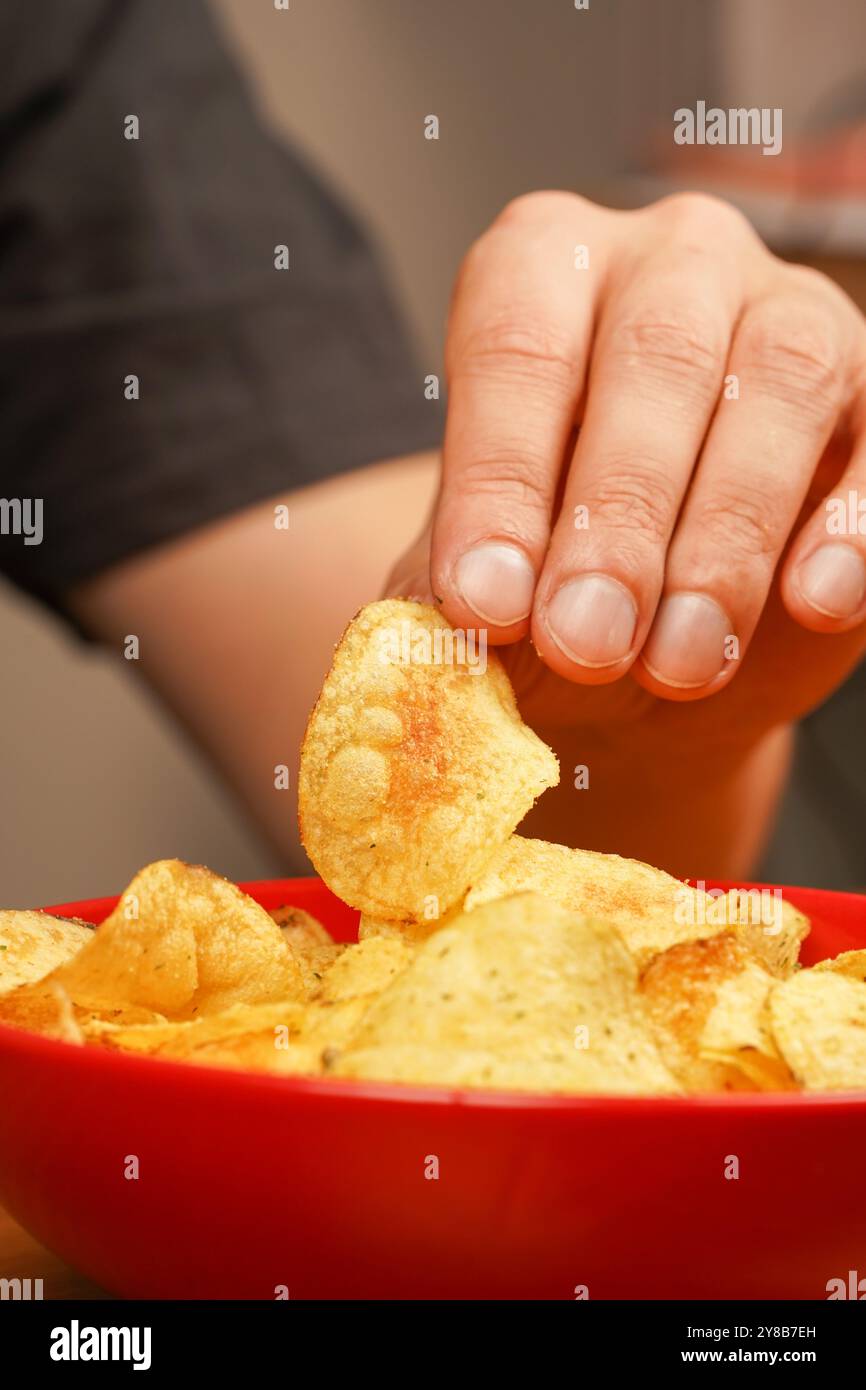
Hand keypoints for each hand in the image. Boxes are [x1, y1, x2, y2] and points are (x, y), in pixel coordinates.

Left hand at [388, 192, 865, 750]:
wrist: (647, 644)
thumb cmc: (547, 581)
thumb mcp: (485, 589)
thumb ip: (460, 600)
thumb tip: (450, 630)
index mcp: (543, 271)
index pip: (518, 348)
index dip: (499, 480)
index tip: (486, 605)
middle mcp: (668, 264)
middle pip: (656, 355)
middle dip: (618, 517)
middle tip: (586, 643)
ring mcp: (787, 312)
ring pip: (781, 382)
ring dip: (726, 538)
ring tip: (680, 658)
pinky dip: (853, 526)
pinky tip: (813, 602)